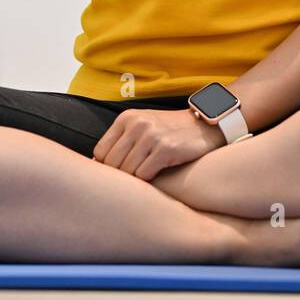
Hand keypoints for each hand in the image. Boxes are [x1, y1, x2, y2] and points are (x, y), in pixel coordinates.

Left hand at [92, 107, 223, 180]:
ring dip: (136, 179)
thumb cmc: (169, 132)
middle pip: (112, 163)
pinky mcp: (166, 149)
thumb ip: (121, 142)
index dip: (107, 167)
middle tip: (133, 180)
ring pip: (128, 171)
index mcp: (126, 119)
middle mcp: (137, 124)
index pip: (101, 152)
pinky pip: (145, 175)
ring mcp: (151, 136)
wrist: (204, 126)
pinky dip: (149, 179)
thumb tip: (96, 166)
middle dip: (121, 176)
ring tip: (146, 176)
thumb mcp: (142, 128)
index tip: (119, 172)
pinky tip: (158, 174)